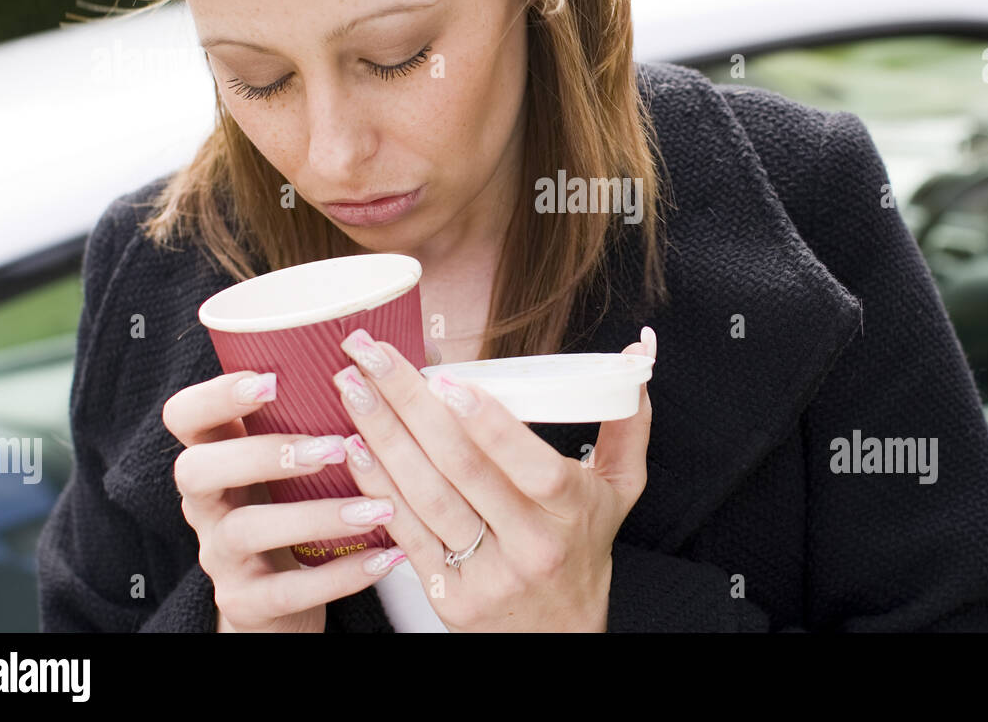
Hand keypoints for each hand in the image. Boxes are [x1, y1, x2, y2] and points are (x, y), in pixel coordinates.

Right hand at [162, 371, 410, 632]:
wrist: (288, 597)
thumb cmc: (307, 502)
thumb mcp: (311, 457)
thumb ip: (343, 409)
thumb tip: (425, 353)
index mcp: (218, 452)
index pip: (184, 415)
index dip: (216, 395)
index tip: (271, 379)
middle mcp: (206, 503)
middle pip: (196, 469)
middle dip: (264, 453)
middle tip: (335, 447)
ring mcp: (219, 555)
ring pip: (244, 531)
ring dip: (315, 516)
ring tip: (378, 508)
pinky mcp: (244, 603)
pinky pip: (283, 593)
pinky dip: (339, 575)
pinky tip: (387, 558)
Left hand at [331, 326, 657, 631]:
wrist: (561, 635)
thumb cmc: (586, 547)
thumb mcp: (621, 487)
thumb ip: (628, 419)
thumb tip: (636, 353)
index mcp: (571, 510)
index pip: (529, 465)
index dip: (487, 423)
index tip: (447, 379)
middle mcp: (529, 545)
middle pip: (461, 468)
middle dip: (408, 404)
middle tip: (370, 356)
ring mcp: (485, 573)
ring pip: (426, 497)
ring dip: (381, 437)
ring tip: (350, 388)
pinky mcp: (448, 594)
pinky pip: (407, 532)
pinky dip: (377, 487)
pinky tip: (355, 446)